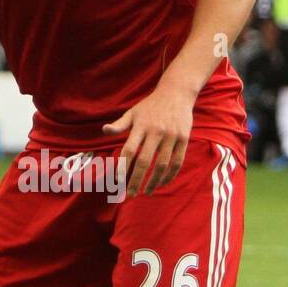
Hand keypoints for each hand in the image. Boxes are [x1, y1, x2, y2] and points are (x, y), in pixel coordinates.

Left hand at [102, 82, 193, 196]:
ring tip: (147, 191)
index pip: (129, 150)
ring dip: (154, 181)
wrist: (176, 92)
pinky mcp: (183, 138)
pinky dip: (170, 175)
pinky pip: (177, 162)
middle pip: (144, 161)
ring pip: (162, 165)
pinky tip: (162, 183)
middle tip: (131, 194)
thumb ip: (119, 124)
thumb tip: (104, 130)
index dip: (123, 167)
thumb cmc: (150, 106)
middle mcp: (156, 131)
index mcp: (140, 126)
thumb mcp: (133, 112)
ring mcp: (171, 135)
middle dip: (136, 180)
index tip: (119, 181)